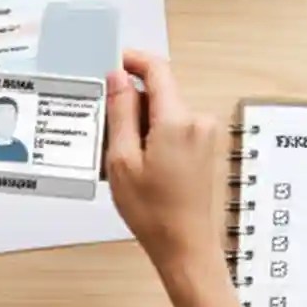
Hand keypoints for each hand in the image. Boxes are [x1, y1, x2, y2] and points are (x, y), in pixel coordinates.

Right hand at [105, 50, 223, 271]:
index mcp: (177, 120)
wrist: (185, 246)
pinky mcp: (203, 148)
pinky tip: (137, 164)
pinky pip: (173, 128)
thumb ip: (120, 112)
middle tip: (103, 127)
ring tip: (119, 156)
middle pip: (158, 92)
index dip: (132, 60)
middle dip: (129, 103)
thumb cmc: (154, 212)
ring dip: (138, 124)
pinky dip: (151, 137)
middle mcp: (197, 122)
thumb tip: (118, 78)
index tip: (112, 62)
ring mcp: (203, 135)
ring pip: (163, 112)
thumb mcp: (122, 159)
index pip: (157, 70)